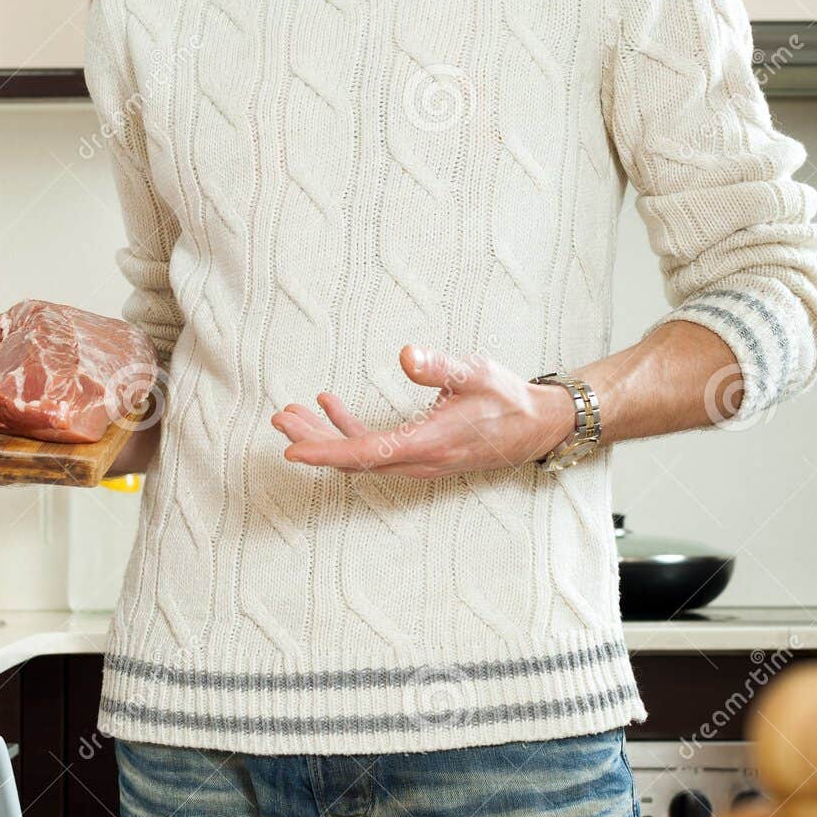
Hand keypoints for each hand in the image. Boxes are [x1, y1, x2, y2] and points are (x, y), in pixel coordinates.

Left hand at [270, 345, 575, 478]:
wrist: (536, 427)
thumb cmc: (506, 397)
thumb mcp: (476, 373)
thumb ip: (438, 366)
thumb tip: (405, 354)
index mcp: (428, 444)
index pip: (366, 453)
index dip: (325, 450)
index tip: (291, 449)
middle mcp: (419, 461)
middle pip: (353, 459)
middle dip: (313, 440)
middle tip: (280, 418)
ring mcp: (418, 462)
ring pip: (360, 456)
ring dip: (325, 435)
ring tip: (294, 411)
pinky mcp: (418, 456)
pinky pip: (374, 450)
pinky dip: (348, 431)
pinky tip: (331, 405)